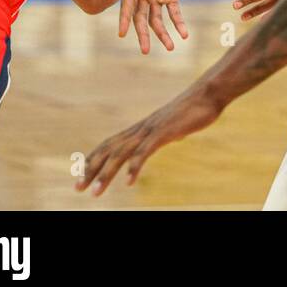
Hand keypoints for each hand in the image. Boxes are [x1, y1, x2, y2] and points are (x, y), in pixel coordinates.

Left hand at [76, 87, 220, 195]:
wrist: (209, 93)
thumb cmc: (196, 109)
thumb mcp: (178, 126)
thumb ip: (172, 132)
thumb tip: (175, 136)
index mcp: (142, 129)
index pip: (110, 144)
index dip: (93, 159)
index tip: (81, 176)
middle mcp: (141, 129)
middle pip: (109, 150)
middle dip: (91, 170)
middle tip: (77, 188)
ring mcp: (151, 130)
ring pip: (121, 153)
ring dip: (106, 174)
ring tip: (95, 193)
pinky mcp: (163, 132)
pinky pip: (145, 151)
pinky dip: (134, 167)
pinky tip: (129, 182)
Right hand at [120, 0, 201, 53]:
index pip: (128, 3)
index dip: (124, 18)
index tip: (121, 33)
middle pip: (141, 16)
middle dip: (143, 33)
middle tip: (145, 51)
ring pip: (157, 18)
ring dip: (163, 33)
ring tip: (170, 47)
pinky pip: (175, 12)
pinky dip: (179, 23)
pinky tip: (184, 35)